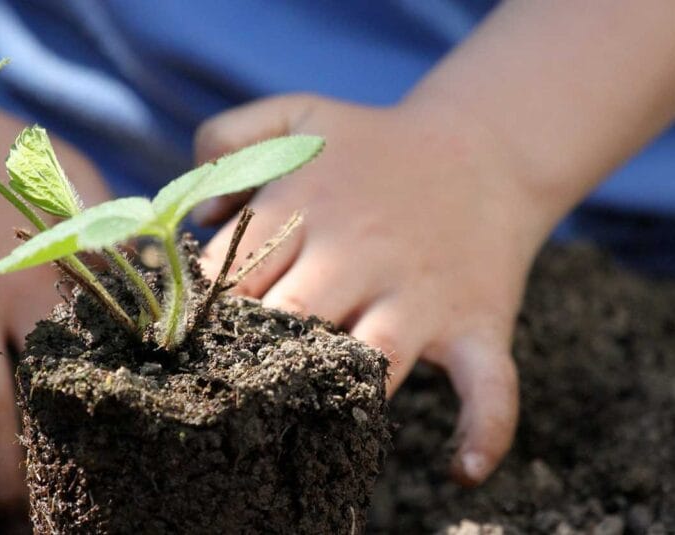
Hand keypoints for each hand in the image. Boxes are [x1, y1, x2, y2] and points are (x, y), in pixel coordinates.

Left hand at [196, 94, 557, 483]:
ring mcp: (420, 296)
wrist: (486, 147)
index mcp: (307, 208)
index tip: (185, 342)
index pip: (233, 274)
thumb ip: (227, 138)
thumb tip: (198, 218)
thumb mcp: (297, 115)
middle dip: (254, 355)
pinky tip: (461, 469)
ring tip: (306, 424)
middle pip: (289, 319)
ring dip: (337, 394)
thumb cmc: (375, 146)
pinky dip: (484, 431)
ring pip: (370, 360)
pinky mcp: (476, 325)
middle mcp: (359, 255)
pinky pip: (489, 387)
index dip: (203, 313)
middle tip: (228, 388)